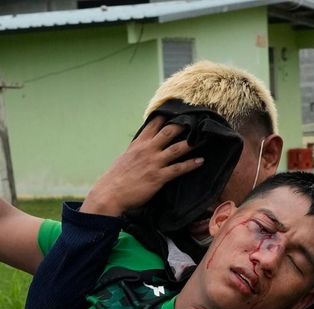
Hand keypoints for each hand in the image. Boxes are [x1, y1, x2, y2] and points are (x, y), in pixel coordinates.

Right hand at [81, 118, 203, 216]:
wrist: (110, 194)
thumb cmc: (116, 178)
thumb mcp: (125, 158)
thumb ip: (137, 150)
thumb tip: (144, 146)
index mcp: (138, 144)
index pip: (154, 124)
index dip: (167, 115)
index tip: (178, 108)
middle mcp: (147, 150)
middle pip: (169, 131)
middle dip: (184, 124)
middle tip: (197, 119)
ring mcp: (154, 162)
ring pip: (177, 148)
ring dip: (191, 143)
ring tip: (204, 138)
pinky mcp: (158, 177)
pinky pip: (178, 169)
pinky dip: (190, 164)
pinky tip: (200, 161)